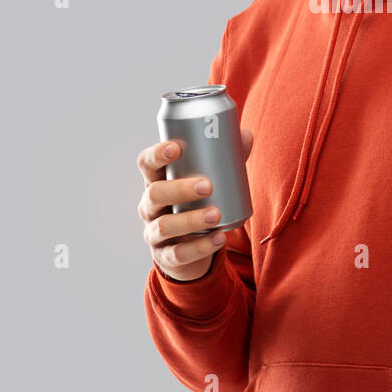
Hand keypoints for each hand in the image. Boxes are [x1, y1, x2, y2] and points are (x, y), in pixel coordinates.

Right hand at [137, 128, 253, 281]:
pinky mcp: (165, 255)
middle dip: (179, 189)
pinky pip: (179, 253)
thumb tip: (245, 136)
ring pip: (164, 226)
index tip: (177, 148)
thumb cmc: (198, 202)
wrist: (191, 245)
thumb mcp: (207, 180)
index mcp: (157, 181)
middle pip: (155, 194)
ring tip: (216, 214)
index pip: (146, 164)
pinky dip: (200, 247)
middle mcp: (150, 205)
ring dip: (190, 220)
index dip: (156, 154)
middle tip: (207, 185)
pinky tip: (218, 238)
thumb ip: (225, 157)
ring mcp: (154, 232)